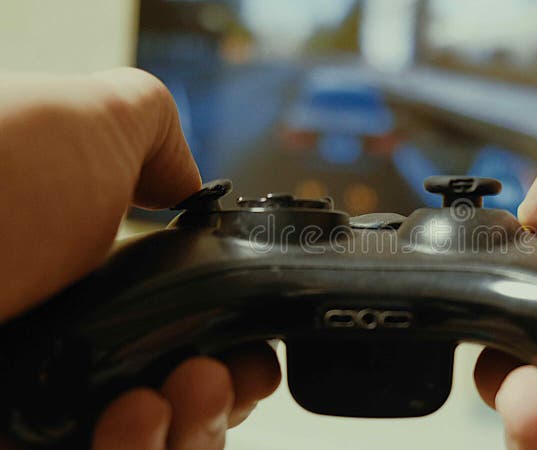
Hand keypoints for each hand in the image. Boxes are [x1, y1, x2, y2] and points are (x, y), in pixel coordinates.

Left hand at [0, 68, 279, 448]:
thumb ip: (152, 135)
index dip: (238, 359)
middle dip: (218, 405)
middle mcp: (74, 352)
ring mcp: (37, 408)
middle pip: (181, 412)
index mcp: (102, 287)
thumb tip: (189, 182)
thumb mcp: (89, 122)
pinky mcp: (13, 445)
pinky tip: (129, 424)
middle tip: (216, 378)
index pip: (191, 345)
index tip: (254, 358)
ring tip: (175, 397)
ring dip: (188, 436)